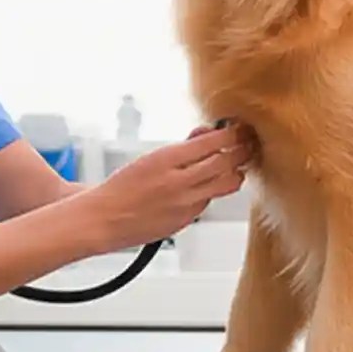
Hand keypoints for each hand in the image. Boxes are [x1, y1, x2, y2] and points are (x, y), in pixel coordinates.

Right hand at [79, 121, 256, 254]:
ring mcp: (185, 204)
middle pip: (227, 163)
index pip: (212, 142)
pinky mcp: (186, 221)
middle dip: (242, 152)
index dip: (232, 135)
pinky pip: (208, 203)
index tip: (239, 130)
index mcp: (166, 160)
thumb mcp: (149, 158)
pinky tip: (205, 187)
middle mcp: (179, 182)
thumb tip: (205, 136)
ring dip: (235, 173)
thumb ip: (182, 148)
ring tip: (235, 166)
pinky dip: (211, 192)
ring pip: (226, 185)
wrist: (104, 219)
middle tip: (248, 145)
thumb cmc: (120, 189)